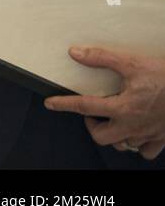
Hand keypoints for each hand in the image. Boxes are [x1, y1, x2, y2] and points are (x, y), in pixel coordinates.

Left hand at [44, 47, 164, 159]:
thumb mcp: (132, 63)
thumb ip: (102, 58)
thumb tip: (77, 54)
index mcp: (124, 107)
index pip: (85, 107)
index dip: (64, 104)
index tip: (51, 104)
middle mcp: (134, 125)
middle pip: (101, 136)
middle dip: (90, 125)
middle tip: (90, 112)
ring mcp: (148, 134)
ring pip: (121, 145)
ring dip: (112, 135)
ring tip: (110, 121)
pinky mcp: (162, 138)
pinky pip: (144, 151)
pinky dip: (136, 144)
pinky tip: (133, 132)